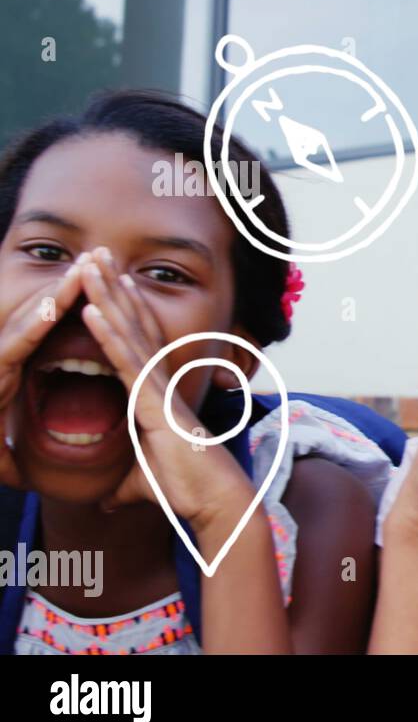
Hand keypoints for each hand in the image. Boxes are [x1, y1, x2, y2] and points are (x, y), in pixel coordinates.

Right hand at [0, 258, 85, 485]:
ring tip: (87, 266)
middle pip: (45, 312)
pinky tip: (57, 303)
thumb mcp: (2, 449)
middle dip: (74, 284)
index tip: (105, 285)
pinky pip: (17, 341)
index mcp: (14, 367)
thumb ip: (20, 449)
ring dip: (59, 291)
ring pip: (32, 319)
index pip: (51, 329)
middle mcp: (4, 356)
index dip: (76, 306)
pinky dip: (36, 321)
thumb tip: (35, 465)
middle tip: (102, 256)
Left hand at [79, 248, 251, 532]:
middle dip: (112, 288)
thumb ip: (122, 486)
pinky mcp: (153, 401)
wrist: (215, 498)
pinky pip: (125, 360)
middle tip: (95, 253)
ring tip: (89, 264)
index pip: (133, 343)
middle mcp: (157, 382)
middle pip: (132, 325)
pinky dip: (107, 333)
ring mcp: (156, 388)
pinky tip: (92, 308)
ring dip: (106, 296)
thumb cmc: (186, 491)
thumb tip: (104, 501)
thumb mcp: (141, 486)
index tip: (104, 282)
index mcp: (154, 394)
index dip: (119, 311)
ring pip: (127, 332)